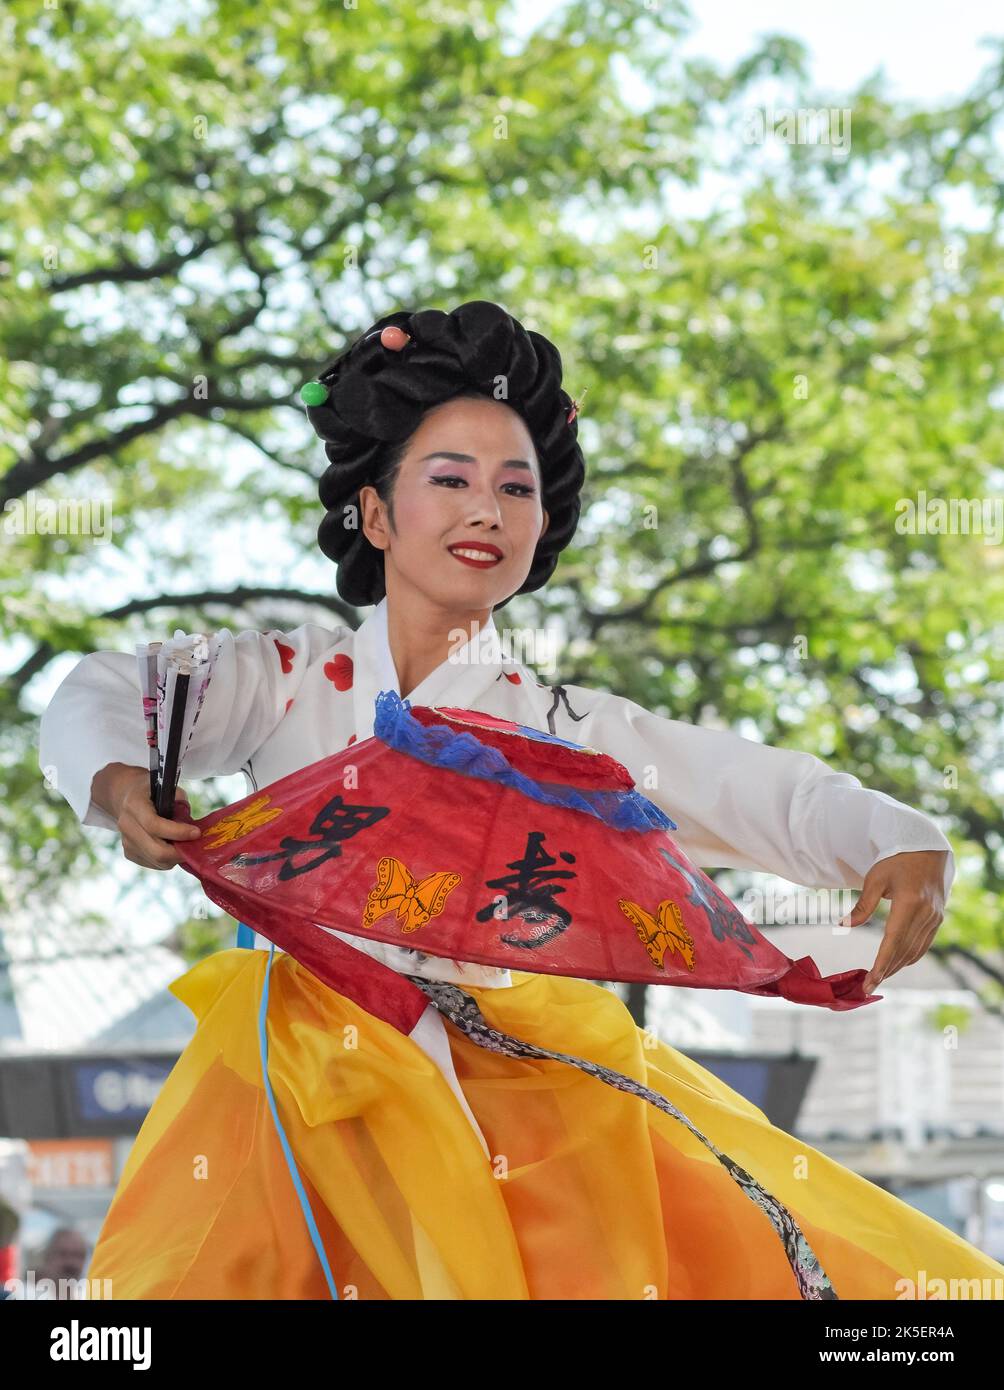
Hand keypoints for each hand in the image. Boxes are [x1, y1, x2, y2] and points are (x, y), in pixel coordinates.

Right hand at [106, 767, 201, 869]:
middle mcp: (126, 825)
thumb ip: (180, 803)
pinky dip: (168, 860)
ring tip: (186, 845)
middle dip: (179, 852)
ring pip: (156, 860)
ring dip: (175, 857)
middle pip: (155, 850)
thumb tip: (190, 825)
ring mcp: (126, 842)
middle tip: (196, 846)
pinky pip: (153, 863)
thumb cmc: (153, 792)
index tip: (196, 832)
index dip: (178, 832)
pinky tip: (174, 847)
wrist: (128, 799)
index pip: (154, 825)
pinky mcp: (129, 853)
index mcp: (134, 804)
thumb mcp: (167, 788)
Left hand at [843, 850, 949, 993]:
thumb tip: (844, 926)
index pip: (893, 942)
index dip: (881, 965)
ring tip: (879, 978)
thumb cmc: (896, 861)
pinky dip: (910, 956)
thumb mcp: (875, 879)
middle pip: (904, 951)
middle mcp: (926, 914)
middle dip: (886, 971)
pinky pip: (923, 944)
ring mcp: (934, 918)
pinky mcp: (937, 919)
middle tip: (868, 986)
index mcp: (909, 903)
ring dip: (897, 966)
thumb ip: (862, 906)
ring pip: (915, 951)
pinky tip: (897, 963)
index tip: (871, 983)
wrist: (926, 850)